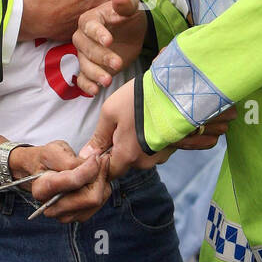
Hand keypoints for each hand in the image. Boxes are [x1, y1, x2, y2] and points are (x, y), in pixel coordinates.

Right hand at [17, 140, 110, 222]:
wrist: (43, 172)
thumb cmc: (47, 161)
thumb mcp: (54, 151)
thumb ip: (72, 160)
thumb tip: (94, 163)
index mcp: (42, 189)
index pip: (74, 182)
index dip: (89, 168)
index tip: (95, 156)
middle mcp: (53, 208)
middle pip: (91, 197)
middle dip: (99, 176)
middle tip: (100, 160)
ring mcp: (66, 215)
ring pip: (98, 200)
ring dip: (101, 181)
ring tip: (94, 168)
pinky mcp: (79, 217)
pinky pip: (101, 202)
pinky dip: (102, 188)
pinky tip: (93, 179)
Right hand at [73, 0, 147, 96]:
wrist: (132, 30)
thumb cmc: (129, 16)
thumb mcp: (132, 8)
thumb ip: (126, 3)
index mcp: (90, 20)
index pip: (90, 27)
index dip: (98, 34)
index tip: (109, 41)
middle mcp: (83, 37)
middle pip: (86, 49)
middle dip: (101, 57)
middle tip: (118, 63)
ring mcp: (85, 55)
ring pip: (84, 65)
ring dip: (94, 74)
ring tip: (108, 81)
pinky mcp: (90, 69)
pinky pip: (82, 78)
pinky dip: (86, 85)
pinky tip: (95, 91)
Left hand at [81, 83, 236, 176]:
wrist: (175, 88)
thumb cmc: (139, 98)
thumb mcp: (110, 113)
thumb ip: (98, 138)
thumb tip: (86, 156)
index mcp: (127, 156)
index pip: (109, 173)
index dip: (101, 162)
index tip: (99, 146)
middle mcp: (145, 162)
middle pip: (125, 164)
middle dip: (118, 149)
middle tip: (117, 126)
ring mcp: (160, 156)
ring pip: (139, 156)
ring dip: (134, 144)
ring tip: (135, 120)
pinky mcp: (172, 148)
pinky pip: (153, 149)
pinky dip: (148, 140)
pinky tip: (148, 122)